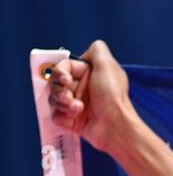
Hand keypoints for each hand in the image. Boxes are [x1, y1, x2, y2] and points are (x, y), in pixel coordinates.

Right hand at [46, 40, 136, 154]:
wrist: (116, 126)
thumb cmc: (112, 96)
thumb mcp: (107, 66)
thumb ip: (97, 50)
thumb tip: (90, 49)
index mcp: (88, 75)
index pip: (62, 67)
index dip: (59, 72)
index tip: (65, 79)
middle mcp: (82, 88)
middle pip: (55, 82)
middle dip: (59, 89)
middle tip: (70, 96)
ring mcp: (76, 105)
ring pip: (53, 99)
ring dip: (62, 102)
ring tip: (78, 108)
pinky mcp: (73, 121)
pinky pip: (55, 115)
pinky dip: (62, 116)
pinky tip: (75, 118)